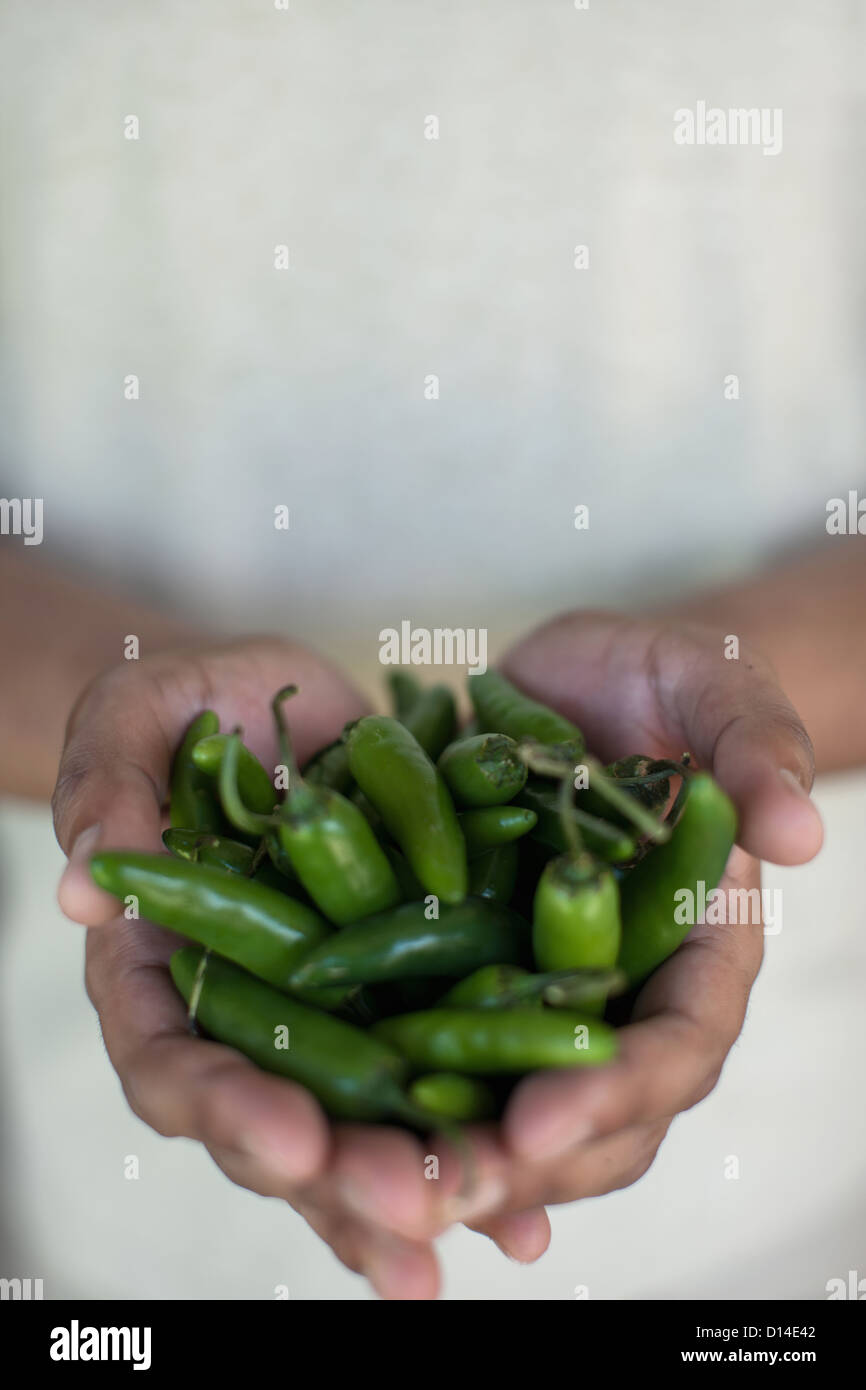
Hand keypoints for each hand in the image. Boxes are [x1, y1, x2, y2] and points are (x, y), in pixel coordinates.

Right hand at [54, 638, 538, 1297]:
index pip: (170, 1062)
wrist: (280, 705)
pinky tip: (543, 1193)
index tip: (291, 1138)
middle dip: (345, 1179)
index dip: (225, 1108)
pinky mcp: (408, 995)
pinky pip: (450, 1075)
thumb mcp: (134, 720)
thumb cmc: (185, 705)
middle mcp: (248, 1019)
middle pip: (282, 1126)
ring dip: (434, 1183)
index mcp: (161, 972)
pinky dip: (493, 1130)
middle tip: (415, 1209)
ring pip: (373, 1125)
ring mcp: (333, 1016)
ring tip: (504, 1218)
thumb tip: (83, 890)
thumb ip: (108, 792)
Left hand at [432, 610, 822, 1254]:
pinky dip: (394, 1099)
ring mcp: (538, 994)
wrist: (571, 682)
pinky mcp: (463, 976)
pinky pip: (433, 1052)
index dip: (620, 1091)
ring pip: (505, 1105)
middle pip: (589, 1113)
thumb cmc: (657, 680)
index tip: (544, 1119)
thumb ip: (753, 745)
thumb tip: (802, 833)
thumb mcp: (708, 687)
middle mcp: (621, 994)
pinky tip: (336, 1133)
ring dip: (445, 1155)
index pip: (678, 1043)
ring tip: (373, 1184)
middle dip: (517, 1160)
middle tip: (437, 1183)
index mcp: (698, 946)